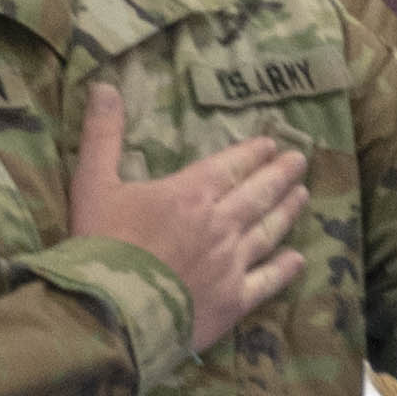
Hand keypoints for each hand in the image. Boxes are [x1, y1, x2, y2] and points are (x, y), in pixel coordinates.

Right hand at [66, 85, 306, 355]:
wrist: (111, 310)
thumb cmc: (100, 244)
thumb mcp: (92, 181)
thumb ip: (102, 134)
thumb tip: (103, 86)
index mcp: (191, 194)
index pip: (232, 166)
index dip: (253, 154)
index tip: (272, 145)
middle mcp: (221, 225)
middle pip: (258, 195)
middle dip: (281, 175)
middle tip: (300, 160)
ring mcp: (232, 263)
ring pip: (268, 232)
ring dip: (287, 212)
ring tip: (304, 196)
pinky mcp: (234, 300)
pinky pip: (268, 280)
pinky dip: (285, 268)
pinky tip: (297, 259)